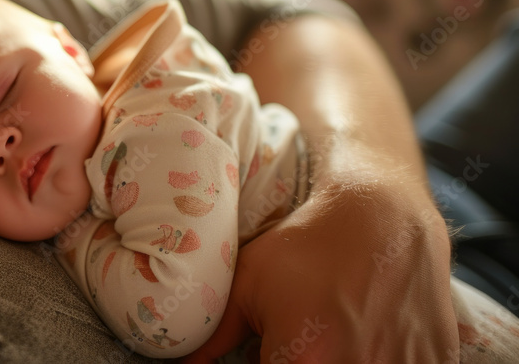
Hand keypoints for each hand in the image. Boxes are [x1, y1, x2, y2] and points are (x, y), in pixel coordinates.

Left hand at [183, 176, 458, 362]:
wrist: (383, 215)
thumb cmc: (308, 244)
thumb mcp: (249, 284)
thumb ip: (213, 336)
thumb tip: (181, 362)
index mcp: (306, 361)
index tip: (265, 352)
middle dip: (293, 361)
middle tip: (294, 340)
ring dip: (335, 360)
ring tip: (329, 334)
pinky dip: (376, 358)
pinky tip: (363, 337)